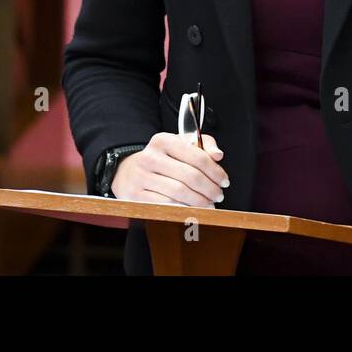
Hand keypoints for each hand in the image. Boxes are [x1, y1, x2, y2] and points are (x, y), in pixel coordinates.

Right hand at [110, 131, 228, 207]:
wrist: (126, 171)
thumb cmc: (160, 158)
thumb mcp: (179, 144)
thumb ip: (203, 144)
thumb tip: (218, 155)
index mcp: (163, 140)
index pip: (197, 156)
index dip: (215, 172)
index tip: (224, 181)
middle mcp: (150, 157)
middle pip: (190, 176)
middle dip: (210, 189)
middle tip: (218, 195)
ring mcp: (141, 177)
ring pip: (180, 192)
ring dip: (199, 202)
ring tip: (209, 204)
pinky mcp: (135, 195)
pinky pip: (166, 205)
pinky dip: (183, 209)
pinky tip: (192, 210)